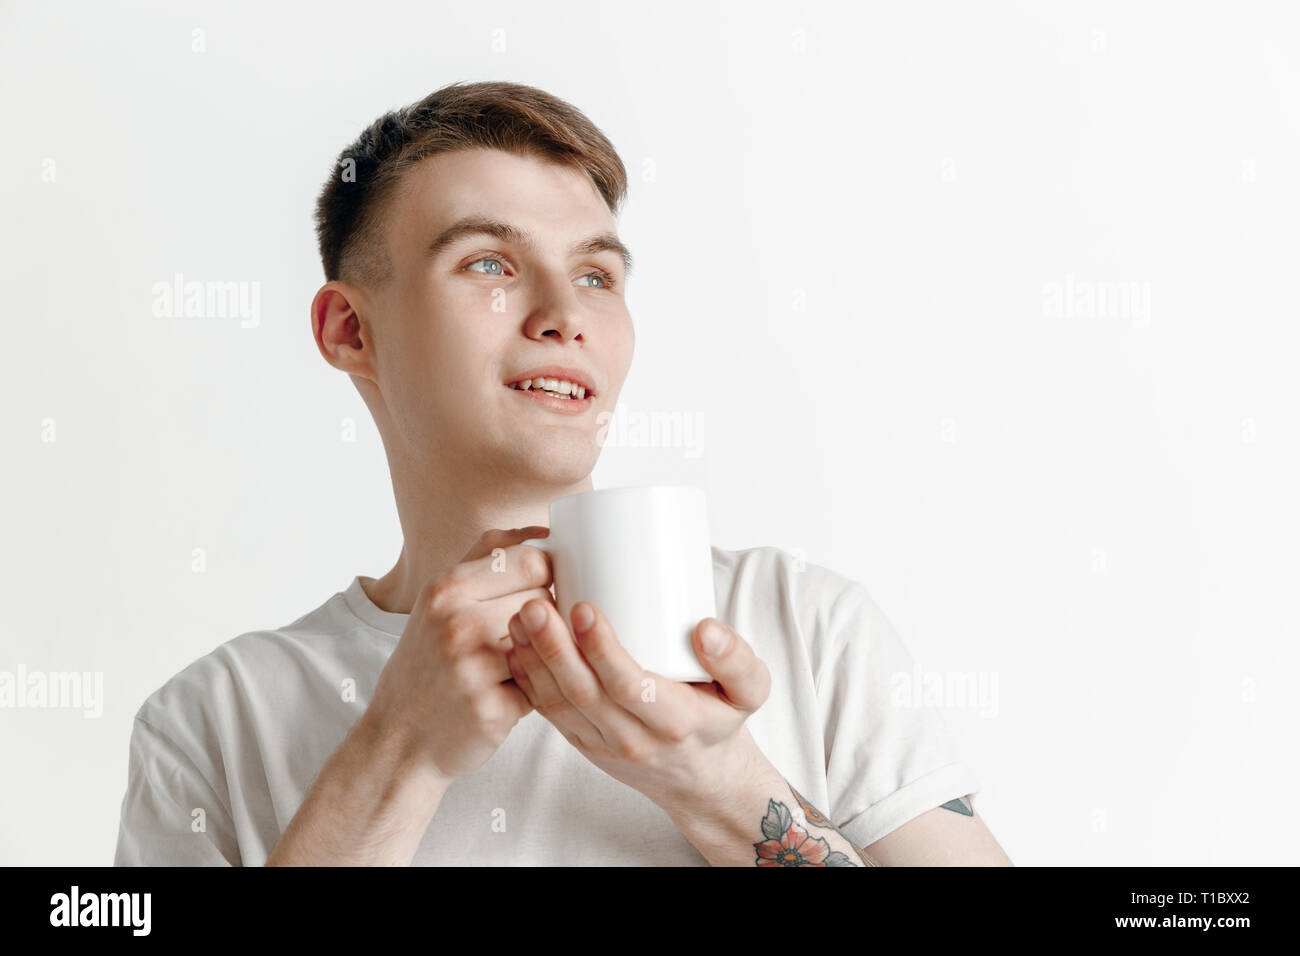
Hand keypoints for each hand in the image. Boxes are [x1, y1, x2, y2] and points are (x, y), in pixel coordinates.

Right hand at [364, 527, 556, 782]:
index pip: (533, 559)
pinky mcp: (491, 709)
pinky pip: (542, 686)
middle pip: (546, 601)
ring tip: (515, 666)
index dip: (550, 575)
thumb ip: (490, 555)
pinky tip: (507, 696)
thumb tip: (546, 527)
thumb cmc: (429, 663)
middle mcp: (456, 623)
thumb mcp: (441, 599)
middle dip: (546, 619)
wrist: (398, 740)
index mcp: (447, 587)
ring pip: (549, 641)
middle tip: (523, 639)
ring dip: (543, 654)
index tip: (545, 590)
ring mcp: (473, 668)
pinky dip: (535, 691)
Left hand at [505, 596, 772, 813]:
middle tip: (535, 605)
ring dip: (533, 660)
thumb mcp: (750, 692)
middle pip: (584, 693)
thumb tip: (706, 628)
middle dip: (554, 647)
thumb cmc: (720, 720)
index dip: (603, 649)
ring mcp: (601, 744)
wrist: (702, 779)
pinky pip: (548, 713)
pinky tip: (514, 645)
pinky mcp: (581, 741)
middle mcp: (633, 738)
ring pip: (558, 704)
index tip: (583, 609)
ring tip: (518, 618)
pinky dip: (528, 679)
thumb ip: (738, 659)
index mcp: (674, 722)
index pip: (631, 687)